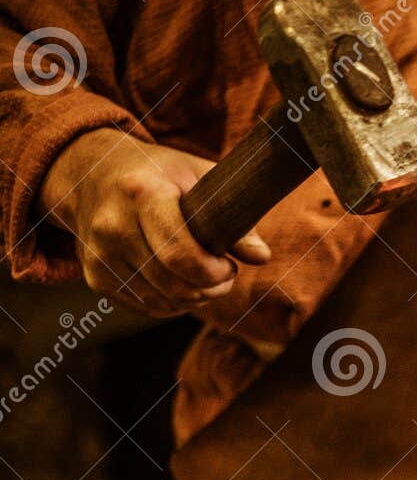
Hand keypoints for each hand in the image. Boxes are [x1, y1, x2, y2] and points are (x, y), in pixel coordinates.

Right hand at [36, 128, 270, 317]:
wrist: (91, 172)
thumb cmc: (158, 173)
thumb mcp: (200, 177)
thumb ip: (234, 217)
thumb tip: (260, 256)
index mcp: (141, 193)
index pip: (181, 255)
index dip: (215, 273)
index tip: (229, 265)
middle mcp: (112, 226)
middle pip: (175, 285)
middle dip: (211, 288)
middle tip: (224, 274)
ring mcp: (99, 254)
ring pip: (162, 301)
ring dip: (193, 297)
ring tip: (203, 275)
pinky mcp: (94, 276)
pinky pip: (146, 306)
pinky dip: (171, 302)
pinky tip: (178, 279)